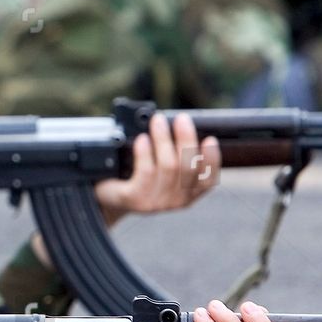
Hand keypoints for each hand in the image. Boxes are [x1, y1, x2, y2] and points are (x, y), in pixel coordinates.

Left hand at [92, 112, 220, 224]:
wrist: (109, 195)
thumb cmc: (139, 175)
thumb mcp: (162, 167)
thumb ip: (177, 154)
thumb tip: (184, 125)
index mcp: (187, 194)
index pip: (208, 181)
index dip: (212, 160)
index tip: (210, 139)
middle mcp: (175, 201)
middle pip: (188, 168)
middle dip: (187, 139)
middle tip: (182, 119)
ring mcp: (156, 202)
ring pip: (168, 167)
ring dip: (164, 140)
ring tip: (158, 122)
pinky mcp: (135, 199)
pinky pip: (145, 173)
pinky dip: (146, 153)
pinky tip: (142, 139)